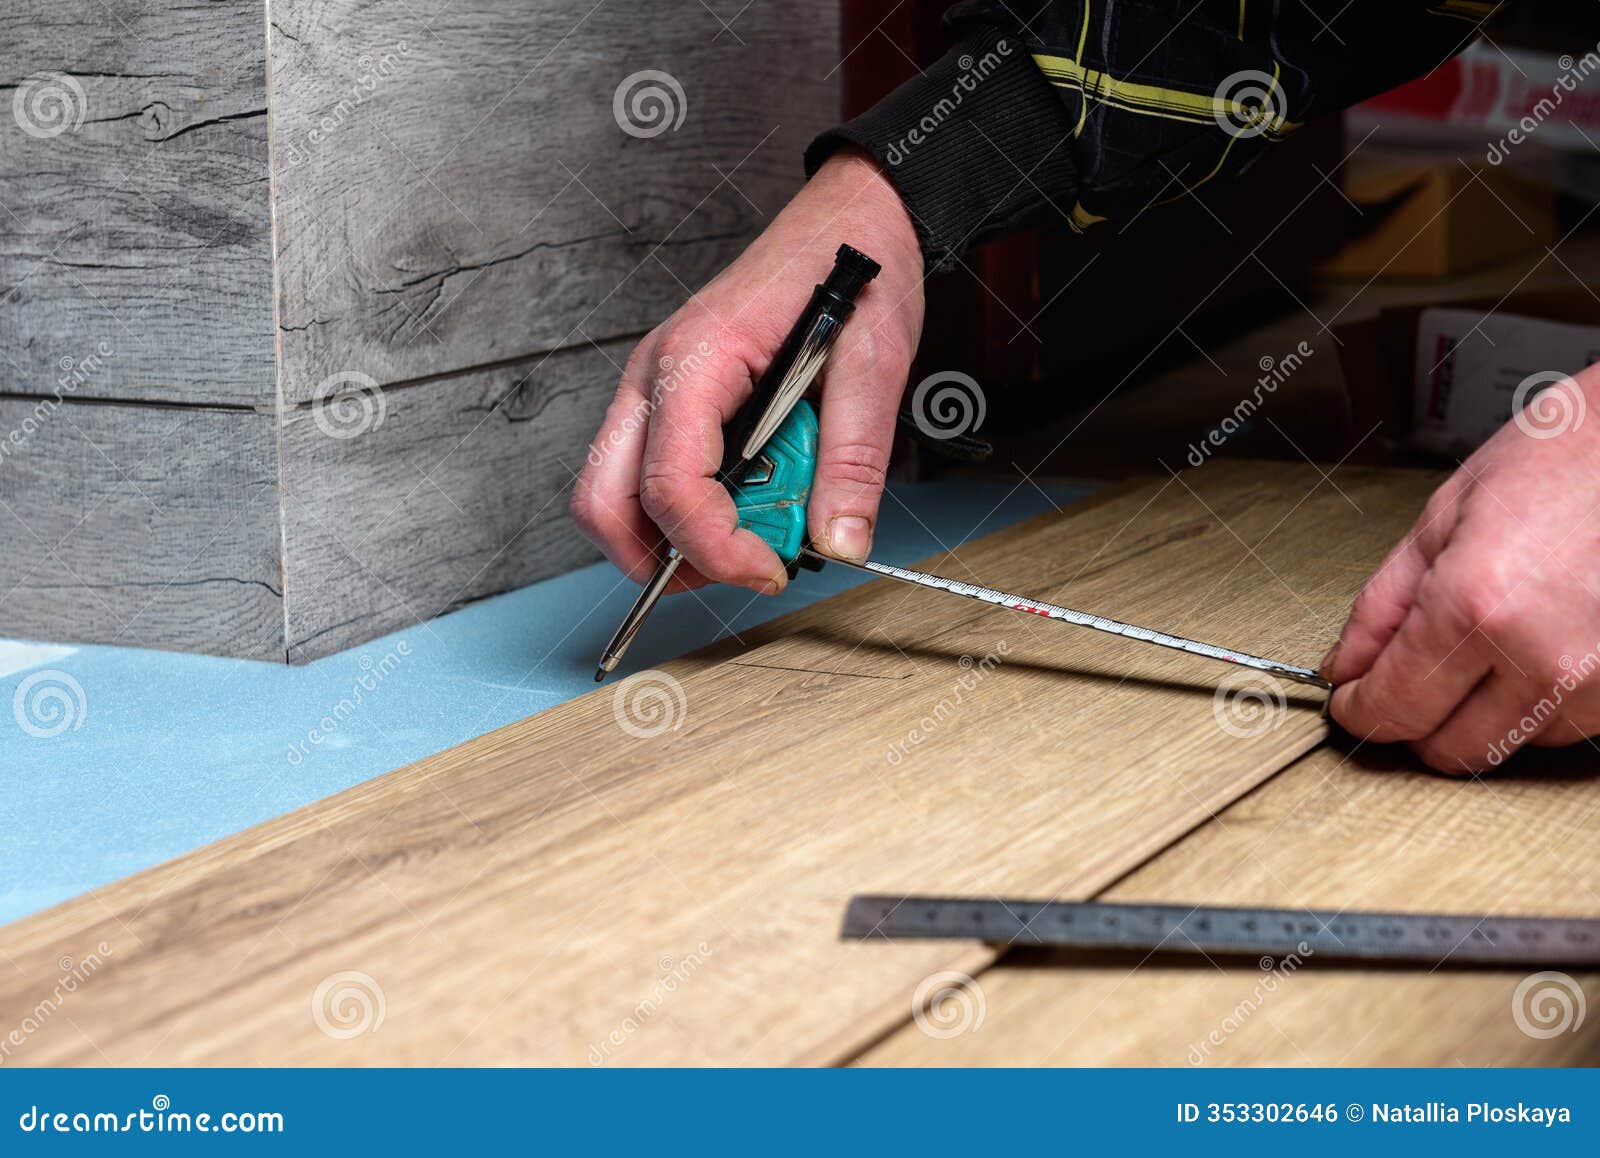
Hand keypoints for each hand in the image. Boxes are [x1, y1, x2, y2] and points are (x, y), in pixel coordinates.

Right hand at [571, 149, 924, 595]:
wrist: (852, 217)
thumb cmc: (855, 270)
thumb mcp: (873, 368)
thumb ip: (852, 461)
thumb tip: (841, 543)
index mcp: (697, 360)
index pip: (669, 486)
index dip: (714, 548)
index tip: (770, 569)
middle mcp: (657, 374)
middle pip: (605, 502)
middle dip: (661, 559)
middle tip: (742, 569)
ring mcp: (655, 386)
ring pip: (615, 494)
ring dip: (671, 537)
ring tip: (751, 536)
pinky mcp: (672, 397)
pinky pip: (646, 472)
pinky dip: (686, 508)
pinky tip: (747, 502)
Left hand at [1323, 364, 1599, 772]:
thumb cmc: (1570, 454)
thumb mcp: (1447, 514)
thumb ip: (1383, 604)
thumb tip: (1346, 663)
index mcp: (1477, 605)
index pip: (1394, 706)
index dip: (1361, 711)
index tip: (1351, 703)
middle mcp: (1542, 656)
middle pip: (1449, 748)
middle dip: (1413, 721)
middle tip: (1403, 681)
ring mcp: (1599, 683)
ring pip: (1509, 745)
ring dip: (1479, 713)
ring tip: (1484, 646)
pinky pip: (1568, 729)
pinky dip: (1537, 703)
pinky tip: (1533, 648)